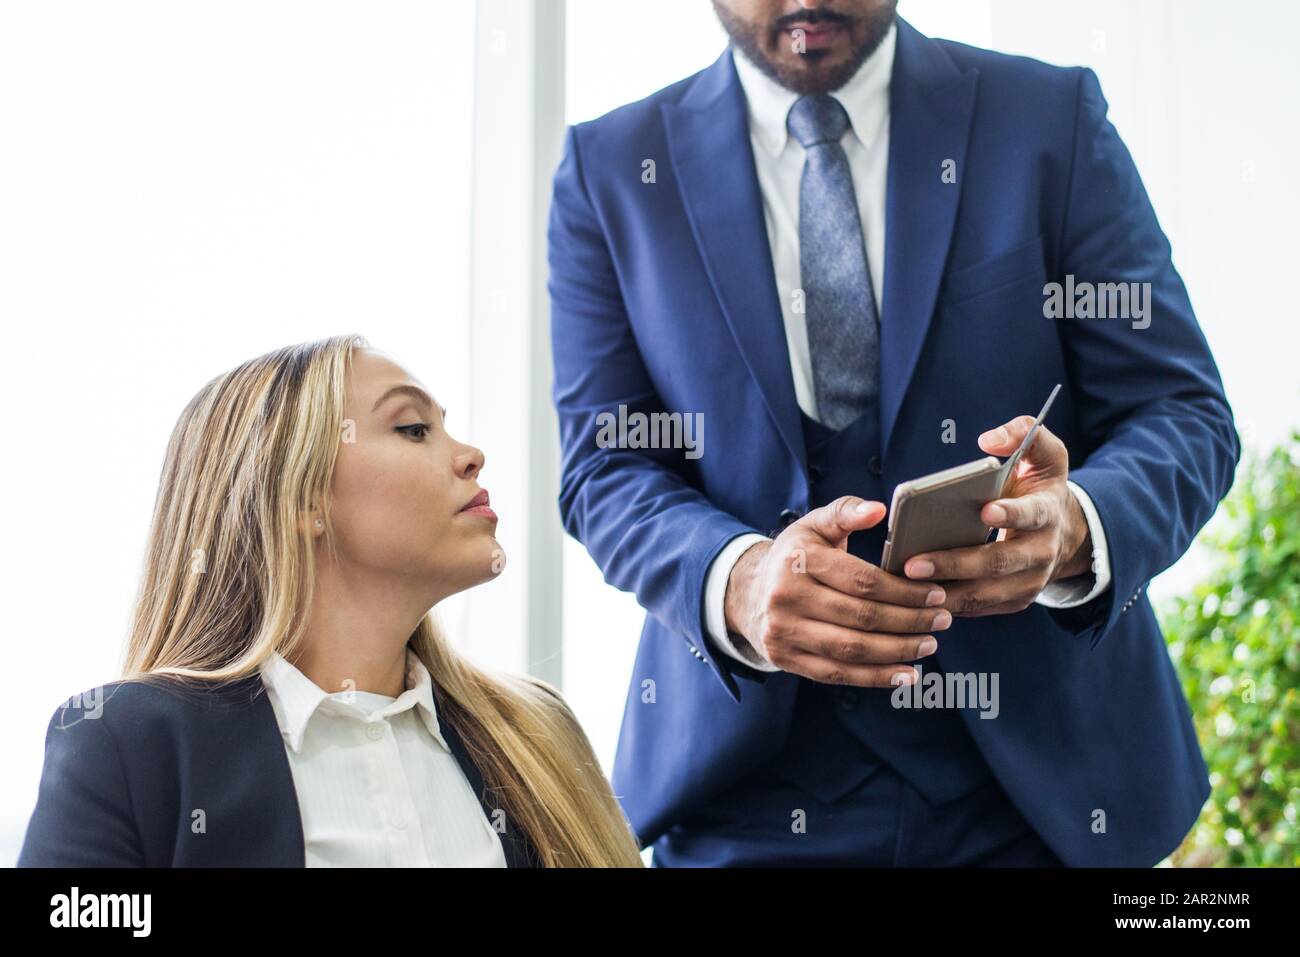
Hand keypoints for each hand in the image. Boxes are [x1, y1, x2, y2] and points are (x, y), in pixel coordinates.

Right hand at [723, 496, 951, 686]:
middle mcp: (785, 598)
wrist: (749, 593)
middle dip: (909, 621)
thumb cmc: (795, 556)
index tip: (935, 593)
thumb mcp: (814, 525)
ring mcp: (783, 632)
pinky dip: (875, 678)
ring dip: (897, 651)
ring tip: (928, 645)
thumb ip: (845, 512)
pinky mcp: (785, 658)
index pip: (861, 581)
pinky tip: (905, 673)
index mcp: (797, 560)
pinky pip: (837, 673)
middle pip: (861, 617)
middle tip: (942, 619)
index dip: (903, 591)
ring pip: (852, 650)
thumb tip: (878, 510)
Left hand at [903, 416, 1092, 615]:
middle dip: (955, 564)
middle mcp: (1041, 552)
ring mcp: (1029, 582)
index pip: (1032, 514)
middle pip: (998, 562)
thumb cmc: (1038, 489)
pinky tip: (915, 598)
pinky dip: (948, 605)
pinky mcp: (1014, 601)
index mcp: (1047, 513)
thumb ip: (1024, 434)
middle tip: (914, 564)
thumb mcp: (1044, 455)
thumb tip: (989, 439)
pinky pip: (979, 608)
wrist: (1064, 533)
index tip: (984, 510)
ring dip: (945, 592)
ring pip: (985, 593)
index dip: (1010, 513)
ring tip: (906, 586)